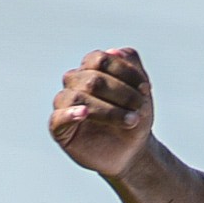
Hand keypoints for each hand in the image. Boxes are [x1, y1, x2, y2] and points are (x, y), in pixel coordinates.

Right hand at [51, 47, 155, 178]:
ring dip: (109, 110)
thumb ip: (132, 65)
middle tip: (141, 107)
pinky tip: (84, 114)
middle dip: (121, 93)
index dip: (123, 71)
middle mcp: (74, 83)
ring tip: (131, 121)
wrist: (134, 151)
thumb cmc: (135, 118)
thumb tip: (116, 51)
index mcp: (90, 70)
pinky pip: (58, 117)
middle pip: (92, 79)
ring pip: (78, 97)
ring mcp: (65, 105)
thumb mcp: (140, 91)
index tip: (146, 89)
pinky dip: (70, 114)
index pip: (99, 59)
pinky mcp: (60, 128)